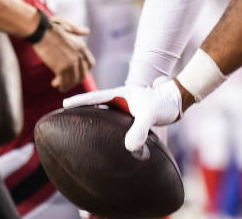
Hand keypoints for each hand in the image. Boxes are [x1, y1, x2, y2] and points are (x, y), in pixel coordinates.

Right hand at [30, 15, 93, 90]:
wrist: (41, 31)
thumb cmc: (52, 28)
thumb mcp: (69, 27)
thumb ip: (78, 31)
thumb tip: (87, 31)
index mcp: (82, 47)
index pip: (90, 64)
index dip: (84, 71)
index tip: (77, 74)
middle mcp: (79, 56)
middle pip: (82, 74)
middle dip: (75, 80)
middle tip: (66, 82)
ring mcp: (71, 63)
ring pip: (73, 80)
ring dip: (66, 85)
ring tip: (60, 85)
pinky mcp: (61, 68)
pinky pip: (64, 82)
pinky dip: (60, 85)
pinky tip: (54, 84)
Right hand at [63, 79, 182, 154]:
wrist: (177, 102)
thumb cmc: (163, 103)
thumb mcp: (150, 115)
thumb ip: (140, 129)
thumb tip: (130, 148)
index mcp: (121, 94)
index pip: (96, 97)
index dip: (80, 101)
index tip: (64, 103)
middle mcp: (121, 100)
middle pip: (97, 104)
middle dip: (82, 110)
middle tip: (65, 117)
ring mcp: (126, 108)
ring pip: (105, 113)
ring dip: (94, 119)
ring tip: (79, 129)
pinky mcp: (131, 117)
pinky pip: (114, 123)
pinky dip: (107, 128)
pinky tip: (102, 138)